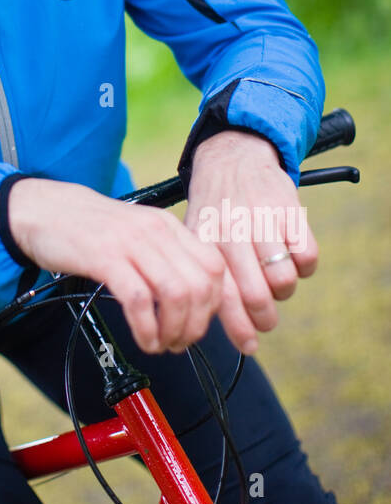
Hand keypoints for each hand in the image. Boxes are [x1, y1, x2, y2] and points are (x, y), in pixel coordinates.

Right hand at [7, 177, 251, 355]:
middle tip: (179, 342)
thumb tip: (193, 298)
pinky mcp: (105, 257)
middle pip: (200, 286)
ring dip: (173, 331)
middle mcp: (155, 231)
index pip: (214, 267)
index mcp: (167, 226)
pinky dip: (146, 328)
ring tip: (160, 343)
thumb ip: (165, 257)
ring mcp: (130, 243)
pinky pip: (139, 300)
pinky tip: (143, 339)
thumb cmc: (90, 229)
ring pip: (176, 295)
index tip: (198, 324)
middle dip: (196, 326)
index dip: (214, 305)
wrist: (44, 210)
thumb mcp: (137, 232)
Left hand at [183, 130, 317, 338]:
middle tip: (266, 322)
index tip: (249, 346)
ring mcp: (263, 221)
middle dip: (265, 319)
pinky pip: (308, 258)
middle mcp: (233, 232)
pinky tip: (291, 259)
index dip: (238, 328)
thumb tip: (207, 324)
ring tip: (274, 283)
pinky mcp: (290, 211)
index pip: (222, 296)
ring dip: (283, 292)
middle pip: (257, 296)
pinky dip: (304, 267)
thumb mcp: (196, 235)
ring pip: (284, 281)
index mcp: (206, 242)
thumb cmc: (214, 207)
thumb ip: (202, 273)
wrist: (232, 157)